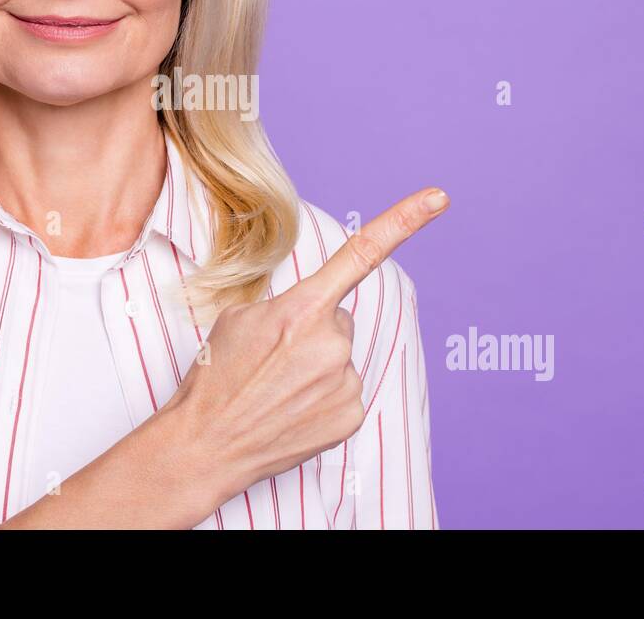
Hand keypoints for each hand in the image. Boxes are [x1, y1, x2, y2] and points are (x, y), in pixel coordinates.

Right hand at [161, 186, 450, 506]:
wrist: (206, 444)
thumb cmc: (216, 377)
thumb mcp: (239, 318)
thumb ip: (286, 304)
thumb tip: (313, 313)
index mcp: (303, 309)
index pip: (361, 254)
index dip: (404, 221)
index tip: (438, 198)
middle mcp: (333, 343)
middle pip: (338, 320)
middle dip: (313, 332)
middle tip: (273, 359)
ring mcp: (346, 382)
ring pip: (341, 358)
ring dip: (315, 368)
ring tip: (276, 389)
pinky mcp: (352, 416)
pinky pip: (345, 391)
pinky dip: (322, 398)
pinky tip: (292, 410)